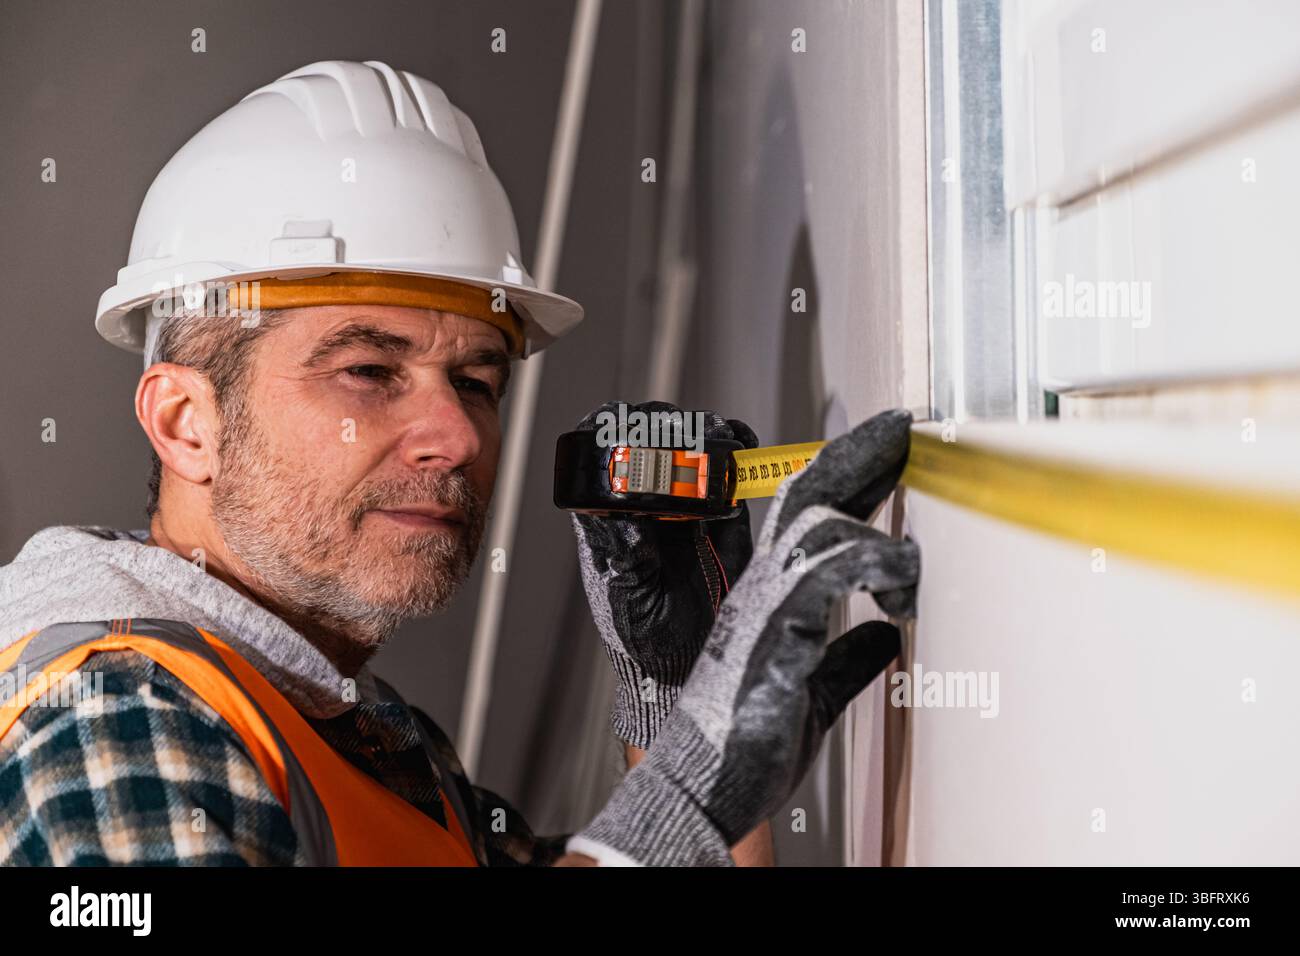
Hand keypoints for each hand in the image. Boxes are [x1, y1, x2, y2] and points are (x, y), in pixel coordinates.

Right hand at [570, 408, 919, 865]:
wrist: (704, 784)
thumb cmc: (748, 741)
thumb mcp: (814, 694)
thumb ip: (847, 660)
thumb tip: (882, 637)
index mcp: (769, 596)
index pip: (808, 514)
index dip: (847, 473)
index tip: (888, 447)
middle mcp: (762, 588)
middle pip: (807, 495)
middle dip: (857, 456)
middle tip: (899, 428)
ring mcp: (765, 606)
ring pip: (818, 525)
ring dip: (876, 535)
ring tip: (909, 571)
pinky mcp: (778, 633)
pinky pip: (827, 573)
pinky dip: (872, 570)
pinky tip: (897, 598)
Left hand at [571, 400, 758, 748]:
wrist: (687, 664)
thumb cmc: (644, 637)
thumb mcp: (627, 601)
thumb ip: (626, 561)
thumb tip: (623, 520)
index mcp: (608, 518)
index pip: (601, 459)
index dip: (611, 434)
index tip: (629, 434)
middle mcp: (645, 503)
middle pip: (648, 438)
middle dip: (665, 428)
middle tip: (682, 439)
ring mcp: (684, 504)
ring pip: (689, 446)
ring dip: (703, 433)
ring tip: (715, 441)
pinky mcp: (723, 514)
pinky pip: (729, 472)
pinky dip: (738, 450)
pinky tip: (741, 444)